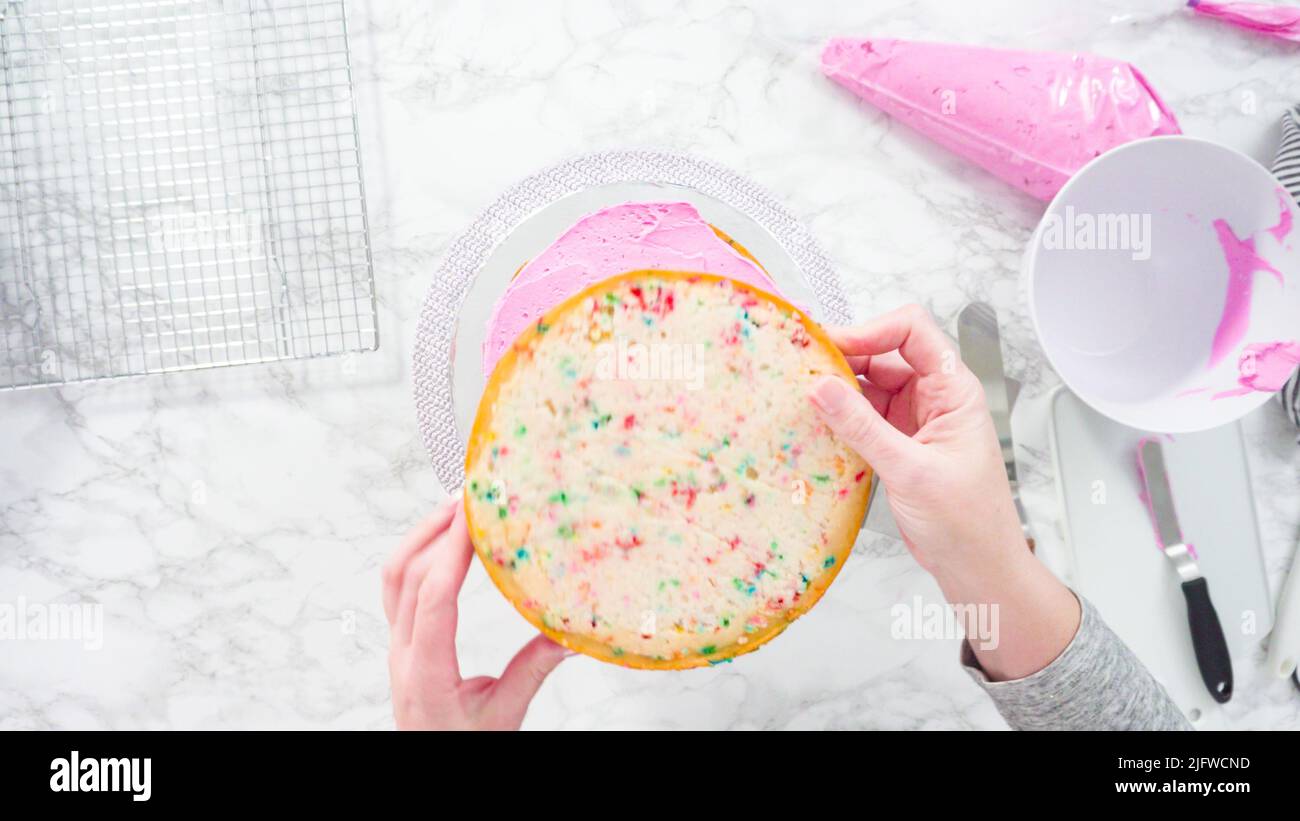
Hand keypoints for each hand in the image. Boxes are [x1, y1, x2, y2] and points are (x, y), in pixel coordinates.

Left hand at [383, 498, 569, 728]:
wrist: (431, 769)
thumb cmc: (465, 748)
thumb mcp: (505, 715)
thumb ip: (533, 672)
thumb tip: (572, 634)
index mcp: (426, 670)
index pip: (434, 597)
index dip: (452, 552)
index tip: (473, 516)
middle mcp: (402, 654)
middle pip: (406, 576)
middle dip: (435, 530)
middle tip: (468, 497)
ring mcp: (395, 648)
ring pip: (393, 579)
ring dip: (420, 537)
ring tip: (452, 509)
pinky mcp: (399, 645)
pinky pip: (396, 590)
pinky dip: (416, 556)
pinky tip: (439, 543)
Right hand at [808, 304, 1078, 679]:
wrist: (978, 569)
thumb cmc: (968, 523)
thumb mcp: (911, 470)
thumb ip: (863, 427)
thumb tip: (822, 388)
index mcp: (952, 390)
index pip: (912, 331)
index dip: (871, 330)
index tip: (831, 347)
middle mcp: (932, 398)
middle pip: (882, 355)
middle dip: (842, 360)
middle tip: (801, 371)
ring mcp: (912, 421)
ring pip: (867, 387)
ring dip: (836, 391)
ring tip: (800, 398)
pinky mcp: (896, 445)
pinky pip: (861, 419)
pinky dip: (837, 419)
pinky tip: (814, 426)